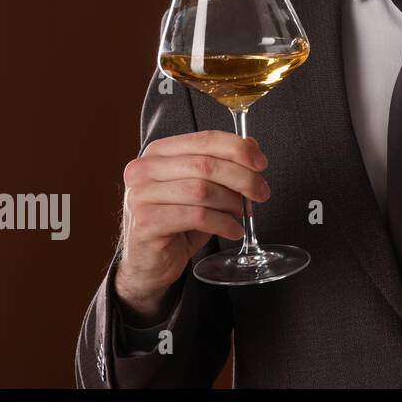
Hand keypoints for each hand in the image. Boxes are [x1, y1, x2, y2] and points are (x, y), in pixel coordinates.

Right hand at [114, 130, 269, 322]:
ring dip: (232, 203)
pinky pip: (197, 217)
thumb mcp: (202, 188)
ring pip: (202, 191)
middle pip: (206, 165)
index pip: (204, 139)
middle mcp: (143, 170)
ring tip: (242, 214)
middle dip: (243, 178)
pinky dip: (223, 224)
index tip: (262, 163)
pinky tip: (234, 231)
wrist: (150, 262)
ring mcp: (140, 196)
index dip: (238, 149)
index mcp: (157, 152)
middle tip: (261, 192)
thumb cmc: (178, 222)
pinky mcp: (145, 223)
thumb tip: (252, 145)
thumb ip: (222, 164)